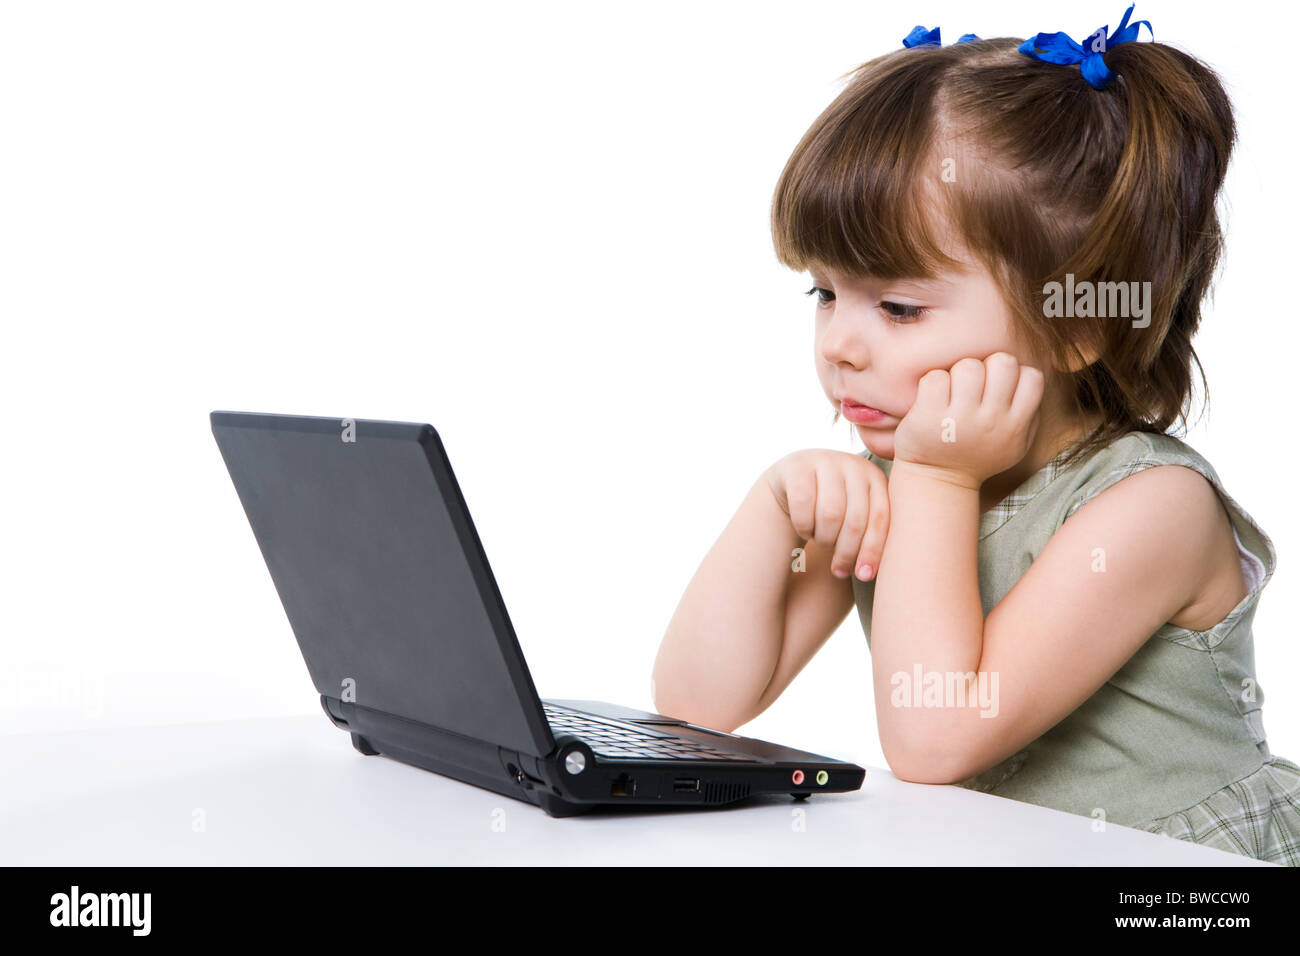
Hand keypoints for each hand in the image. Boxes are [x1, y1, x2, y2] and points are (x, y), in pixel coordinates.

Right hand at [764, 450, 888, 580]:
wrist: (796, 481)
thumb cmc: (835, 507)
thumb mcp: (857, 514)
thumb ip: (872, 532)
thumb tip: (869, 572)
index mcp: (876, 478)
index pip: (880, 519)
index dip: (872, 551)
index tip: (863, 576)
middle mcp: (854, 465)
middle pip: (854, 520)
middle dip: (846, 552)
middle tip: (838, 569)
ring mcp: (825, 461)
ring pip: (829, 515)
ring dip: (824, 539)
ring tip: (822, 543)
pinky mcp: (798, 466)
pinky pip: (803, 505)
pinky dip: (804, 526)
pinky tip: (805, 531)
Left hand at [892, 352, 1044, 487]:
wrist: (938, 480)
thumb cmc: (978, 453)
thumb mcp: (1015, 444)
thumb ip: (1030, 414)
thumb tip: (1030, 376)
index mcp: (1015, 425)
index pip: (1033, 377)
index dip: (1016, 374)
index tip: (999, 388)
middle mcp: (990, 421)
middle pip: (1002, 362)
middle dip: (988, 365)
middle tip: (975, 385)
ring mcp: (959, 419)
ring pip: (968, 366)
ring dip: (959, 372)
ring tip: (954, 391)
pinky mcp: (928, 417)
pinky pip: (935, 378)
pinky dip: (932, 382)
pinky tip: (934, 398)